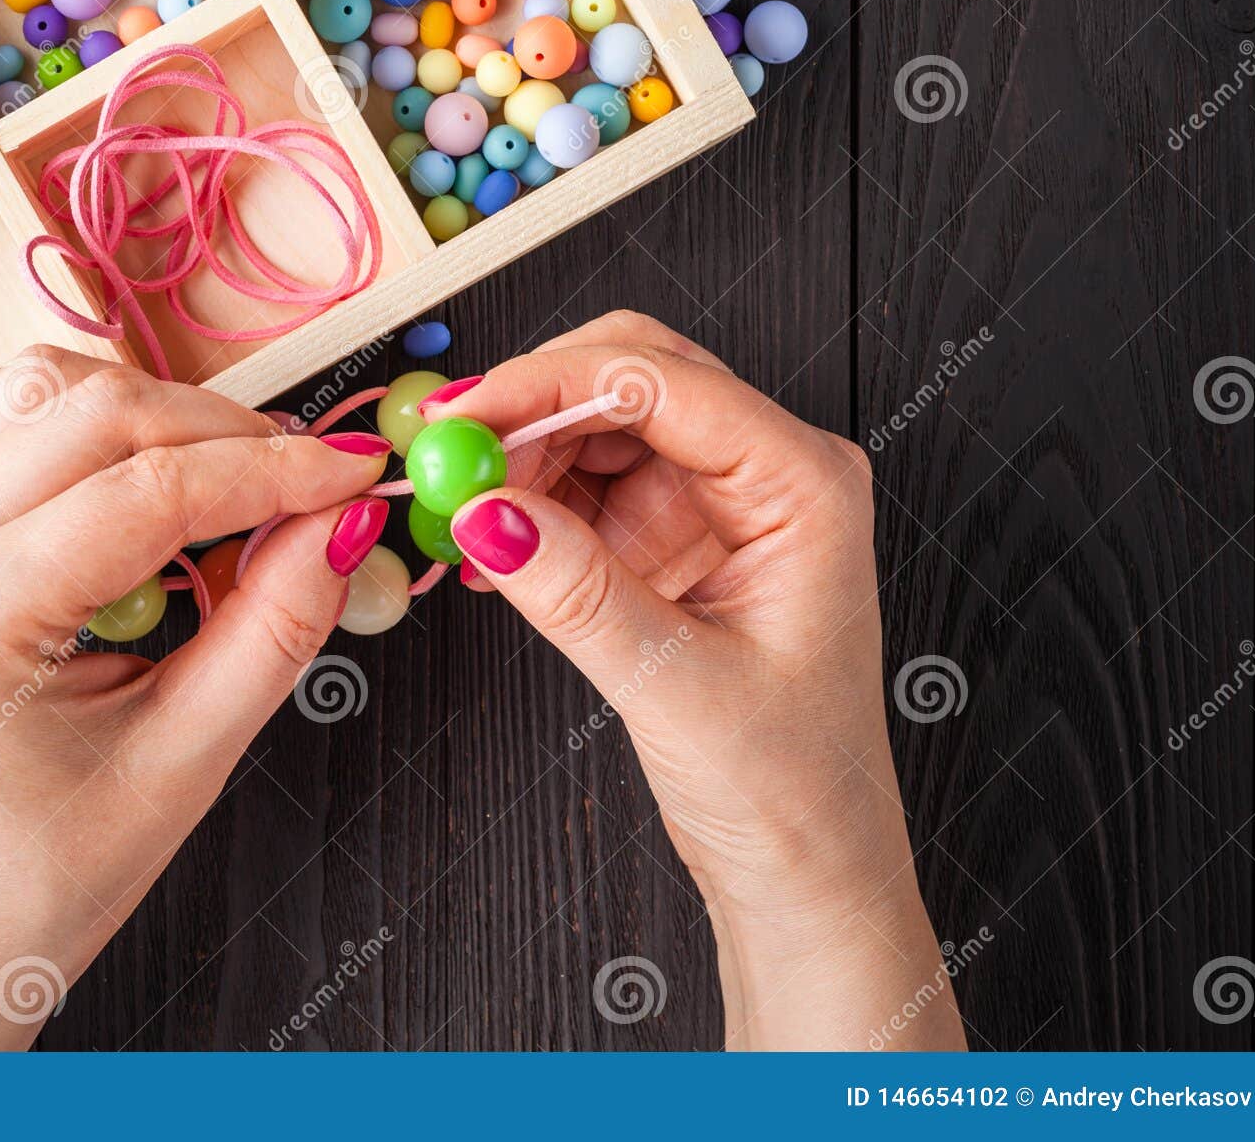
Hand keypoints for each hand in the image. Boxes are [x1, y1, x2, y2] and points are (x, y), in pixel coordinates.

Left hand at [0, 347, 390, 1049]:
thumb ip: (275, 626)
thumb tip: (344, 521)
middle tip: (316, 484)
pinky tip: (155, 476)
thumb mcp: (192, 756)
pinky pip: (19, 413)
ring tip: (237, 482)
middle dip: (230, 431)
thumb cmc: (61, 858)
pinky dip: (104, 420)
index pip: (150, 490)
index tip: (360, 475)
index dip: (275, 471)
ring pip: (53, 387)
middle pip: (101, 411)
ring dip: (164, 413)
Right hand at [424, 312, 964, 1049]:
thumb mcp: (677, 687)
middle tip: (446, 455)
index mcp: (803, 486)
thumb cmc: (792, 789)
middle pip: (631, 384)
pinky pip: (591, 493)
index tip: (461, 417)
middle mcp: (766, 477)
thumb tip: (487, 510)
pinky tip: (493, 544)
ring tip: (463, 512)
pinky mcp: (678, 544)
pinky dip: (535, 506)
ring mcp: (720, 508)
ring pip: (601, 431)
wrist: (808, 871)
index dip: (549, 385)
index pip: (663, 386)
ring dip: (524, 459)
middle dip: (531, 409)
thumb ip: (579, 592)